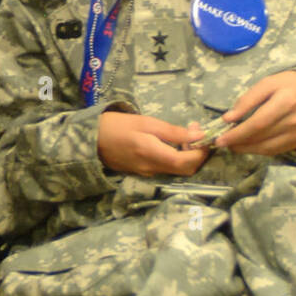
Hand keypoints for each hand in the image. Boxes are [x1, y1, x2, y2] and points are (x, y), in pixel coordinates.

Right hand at [97, 111, 211, 176]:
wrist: (90, 139)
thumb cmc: (117, 125)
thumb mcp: (145, 122)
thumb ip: (172, 131)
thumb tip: (198, 135)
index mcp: (154, 154)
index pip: (187, 162)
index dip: (201, 152)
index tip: (204, 135)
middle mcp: (153, 169)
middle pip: (186, 170)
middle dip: (197, 154)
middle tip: (195, 132)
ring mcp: (148, 173)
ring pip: (177, 170)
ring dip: (187, 155)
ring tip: (184, 134)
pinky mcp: (143, 172)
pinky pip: (166, 168)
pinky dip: (175, 157)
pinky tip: (171, 142)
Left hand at [213, 71, 295, 155]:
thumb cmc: (289, 84)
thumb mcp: (267, 83)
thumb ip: (247, 100)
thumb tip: (228, 118)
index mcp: (285, 102)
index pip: (257, 124)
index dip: (237, 134)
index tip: (220, 138)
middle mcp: (294, 121)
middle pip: (261, 137)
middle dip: (239, 142)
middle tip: (222, 143)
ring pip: (268, 148)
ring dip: (247, 149)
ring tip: (232, 145)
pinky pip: (276, 151)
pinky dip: (260, 150)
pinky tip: (249, 146)